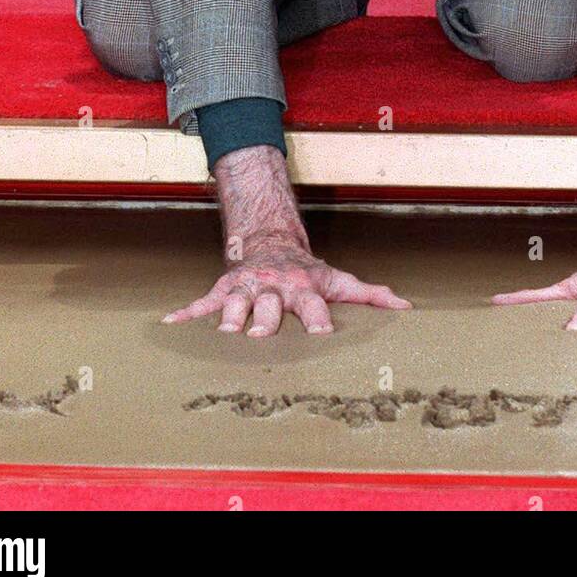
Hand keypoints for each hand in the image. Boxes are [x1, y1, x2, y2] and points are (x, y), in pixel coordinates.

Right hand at [163, 235, 411, 336]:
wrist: (271, 241)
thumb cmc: (308, 272)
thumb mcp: (339, 280)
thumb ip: (370, 295)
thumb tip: (406, 307)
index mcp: (304, 288)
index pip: (313, 305)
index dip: (317, 319)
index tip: (320, 334)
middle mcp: (274, 287)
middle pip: (270, 305)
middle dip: (265, 319)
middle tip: (260, 334)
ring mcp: (247, 287)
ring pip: (236, 303)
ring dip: (230, 317)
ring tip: (224, 333)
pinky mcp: (225, 289)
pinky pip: (204, 301)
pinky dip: (186, 312)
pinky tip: (170, 324)